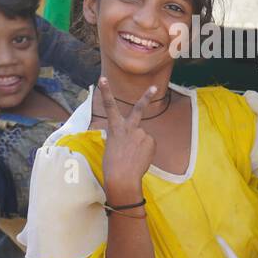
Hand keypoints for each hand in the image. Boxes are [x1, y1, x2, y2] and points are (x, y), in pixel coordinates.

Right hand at [98, 77, 157, 201]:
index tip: (103, 78)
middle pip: (138, 109)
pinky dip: (145, 151)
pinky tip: (139, 159)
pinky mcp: (151, 141)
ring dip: (140, 146)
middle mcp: (129, 127)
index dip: (105, 92)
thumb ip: (121, 137)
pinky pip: (149, 145)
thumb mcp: (111, 147)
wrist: (123, 178)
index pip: (109, 107)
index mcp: (115, 128)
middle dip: (146, 97)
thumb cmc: (112, 166)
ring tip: (133, 157)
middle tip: (154, 87)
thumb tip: (130, 138)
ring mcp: (142, 133)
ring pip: (142, 137)